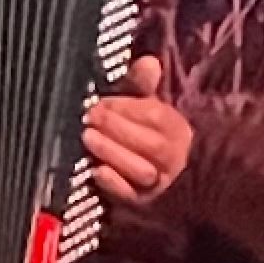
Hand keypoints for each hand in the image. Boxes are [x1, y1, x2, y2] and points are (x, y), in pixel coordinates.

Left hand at [82, 55, 190, 204]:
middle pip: (151, 145)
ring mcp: (159, 181)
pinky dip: (114, 184)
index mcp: (175, 128)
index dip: (126, 108)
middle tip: (90, 117)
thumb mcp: (142, 103)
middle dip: (116, 128)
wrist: (150, 168)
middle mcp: (173, 156)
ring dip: (113, 153)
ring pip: (142, 171)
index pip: (155, 117)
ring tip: (88, 138)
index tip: (101, 103)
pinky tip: (96, 171)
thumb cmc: (140, 127)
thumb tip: (148, 61)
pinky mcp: (141, 200)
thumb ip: (141, 84)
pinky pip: (131, 195)